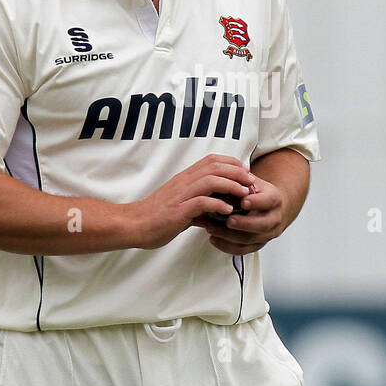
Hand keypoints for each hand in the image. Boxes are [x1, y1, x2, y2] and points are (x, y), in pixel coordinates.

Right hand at [131, 154, 254, 248]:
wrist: (134, 224)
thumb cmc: (157, 216)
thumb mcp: (181, 204)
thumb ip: (200, 203)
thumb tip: (219, 208)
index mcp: (185, 178)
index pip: (211, 160)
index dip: (232, 163)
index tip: (245, 173)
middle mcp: (184, 182)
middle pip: (215, 167)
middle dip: (237, 172)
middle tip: (252, 182)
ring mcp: (181, 195)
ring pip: (211, 181)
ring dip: (232, 186)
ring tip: (245, 194)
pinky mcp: (179, 210)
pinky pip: (202, 202)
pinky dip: (218, 205)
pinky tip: (228, 211)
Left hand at [190, 176, 287, 254]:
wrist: (270, 207)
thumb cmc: (257, 193)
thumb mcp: (252, 182)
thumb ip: (239, 180)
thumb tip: (220, 177)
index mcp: (274, 199)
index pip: (268, 201)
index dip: (256, 202)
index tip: (243, 201)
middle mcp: (274, 218)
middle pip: (262, 225)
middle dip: (243, 224)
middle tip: (228, 220)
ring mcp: (267, 234)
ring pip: (250, 239)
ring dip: (229, 236)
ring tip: (211, 228)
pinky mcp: (257, 245)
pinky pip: (243, 250)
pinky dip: (227, 246)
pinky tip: (213, 239)